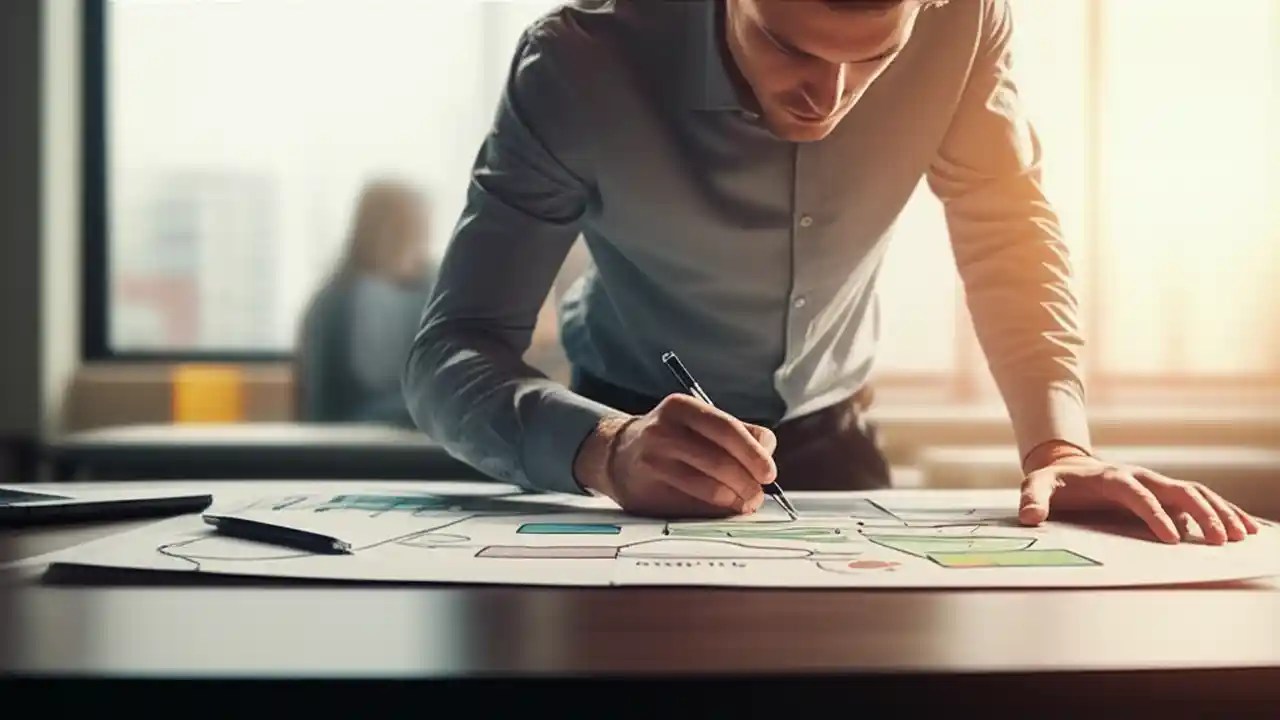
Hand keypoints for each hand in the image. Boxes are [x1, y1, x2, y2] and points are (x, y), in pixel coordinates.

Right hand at [573, 394, 777, 517]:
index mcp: (681, 408)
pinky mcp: (646, 490)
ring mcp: (651, 462)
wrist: (619, 455)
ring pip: (705, 486)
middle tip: (758, 494)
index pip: (727, 428)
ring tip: (745, 503)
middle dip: (746, 482)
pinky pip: (690, 505)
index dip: (753, 453)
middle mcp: (662, 431)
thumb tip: (768, 451)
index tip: (769, 473)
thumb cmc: (672, 438)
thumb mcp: (700, 423)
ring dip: (733, 499)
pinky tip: (723, 509)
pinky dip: (713, 510)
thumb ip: (739, 432)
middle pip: (718, 460)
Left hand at [1018, 454, 1261, 544]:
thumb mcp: (1036, 487)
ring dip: (1219, 511)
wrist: (1065, 468)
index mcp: (1112, 477)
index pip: (1139, 496)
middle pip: (1177, 490)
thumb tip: (1029, 518)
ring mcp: (1154, 482)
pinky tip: (1243, 526)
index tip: (1172, 538)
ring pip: (1195, 492)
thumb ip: (1033, 500)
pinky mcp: (1162, 491)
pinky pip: (1198, 498)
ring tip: (1241, 535)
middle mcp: (1140, 476)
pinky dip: (1221, 510)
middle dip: (1201, 514)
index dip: (1155, 516)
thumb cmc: (1053, 482)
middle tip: (1220, 540)